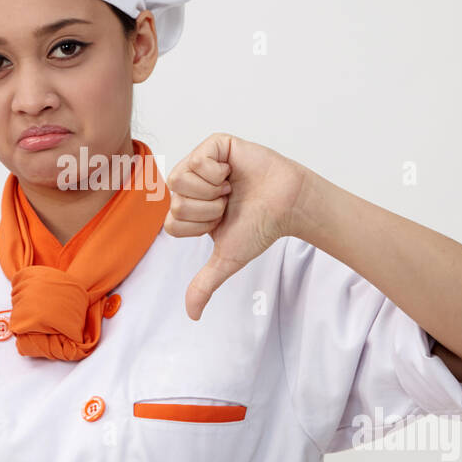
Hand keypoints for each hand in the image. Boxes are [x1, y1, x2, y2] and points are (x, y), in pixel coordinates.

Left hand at [164, 133, 305, 319]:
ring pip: (180, 181)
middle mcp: (191, 185)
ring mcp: (200, 163)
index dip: (200, 227)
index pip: (173, 223)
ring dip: (212, 191)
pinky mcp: (215, 145)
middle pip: (175, 203)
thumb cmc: (261, 227)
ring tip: (232, 188)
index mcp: (189, 209)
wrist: (287, 205)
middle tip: (230, 203)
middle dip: (208, 209)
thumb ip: (205, 284)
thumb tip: (193, 316)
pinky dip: (217, 172)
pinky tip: (233, 173)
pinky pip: (198, 160)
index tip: (223, 221)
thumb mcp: (227, 259)